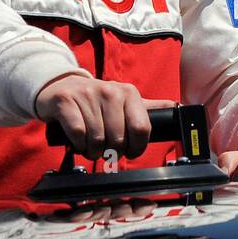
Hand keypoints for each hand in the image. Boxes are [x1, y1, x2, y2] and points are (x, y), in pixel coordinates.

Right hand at [34, 74, 172, 159]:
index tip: (130, 152)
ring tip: (90, 146)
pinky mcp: (66, 102)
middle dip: (112, 152)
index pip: (141, 128)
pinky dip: (77, 144)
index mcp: (128, 93)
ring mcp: (87, 95)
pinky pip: (77, 134)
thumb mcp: (124, 100)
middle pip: (118, 139)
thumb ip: (148, 107)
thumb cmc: (96, 100)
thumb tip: (176, 107)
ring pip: (96, 139)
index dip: (136, 148)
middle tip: (105, 149)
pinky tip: (77, 142)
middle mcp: (110, 91)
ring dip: (92, 151)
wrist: (61, 87)